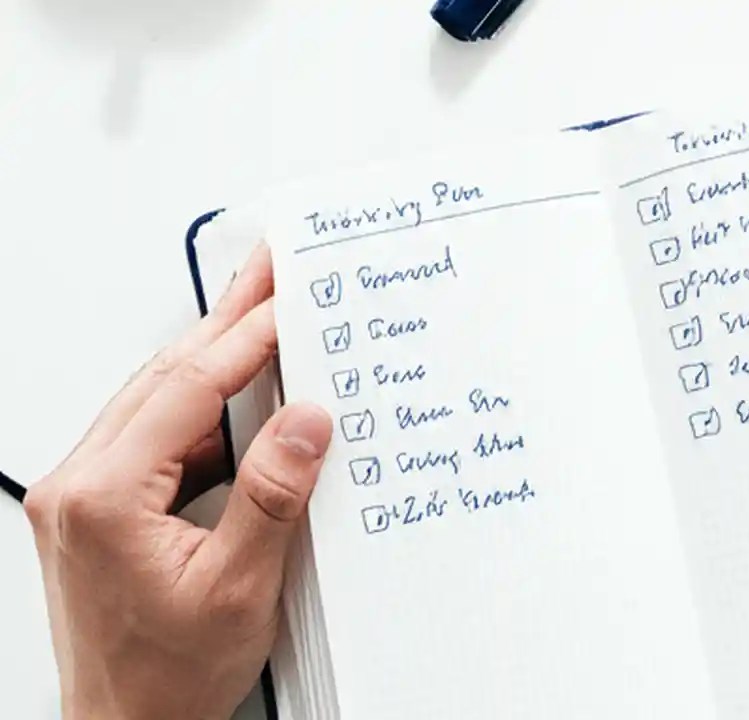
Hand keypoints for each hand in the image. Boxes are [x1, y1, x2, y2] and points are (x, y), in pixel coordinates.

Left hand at [23, 244, 332, 719]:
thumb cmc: (165, 679)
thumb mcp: (236, 590)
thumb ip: (272, 497)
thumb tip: (304, 424)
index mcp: (101, 498)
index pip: (184, 391)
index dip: (243, 340)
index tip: (286, 301)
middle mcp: (78, 486)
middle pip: (162, 378)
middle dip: (224, 322)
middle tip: (269, 272)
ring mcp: (82, 494)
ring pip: (155, 400)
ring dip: (213, 360)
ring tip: (264, 319)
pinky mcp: (98, 507)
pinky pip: (154, 434)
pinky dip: (202, 407)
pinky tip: (241, 396)